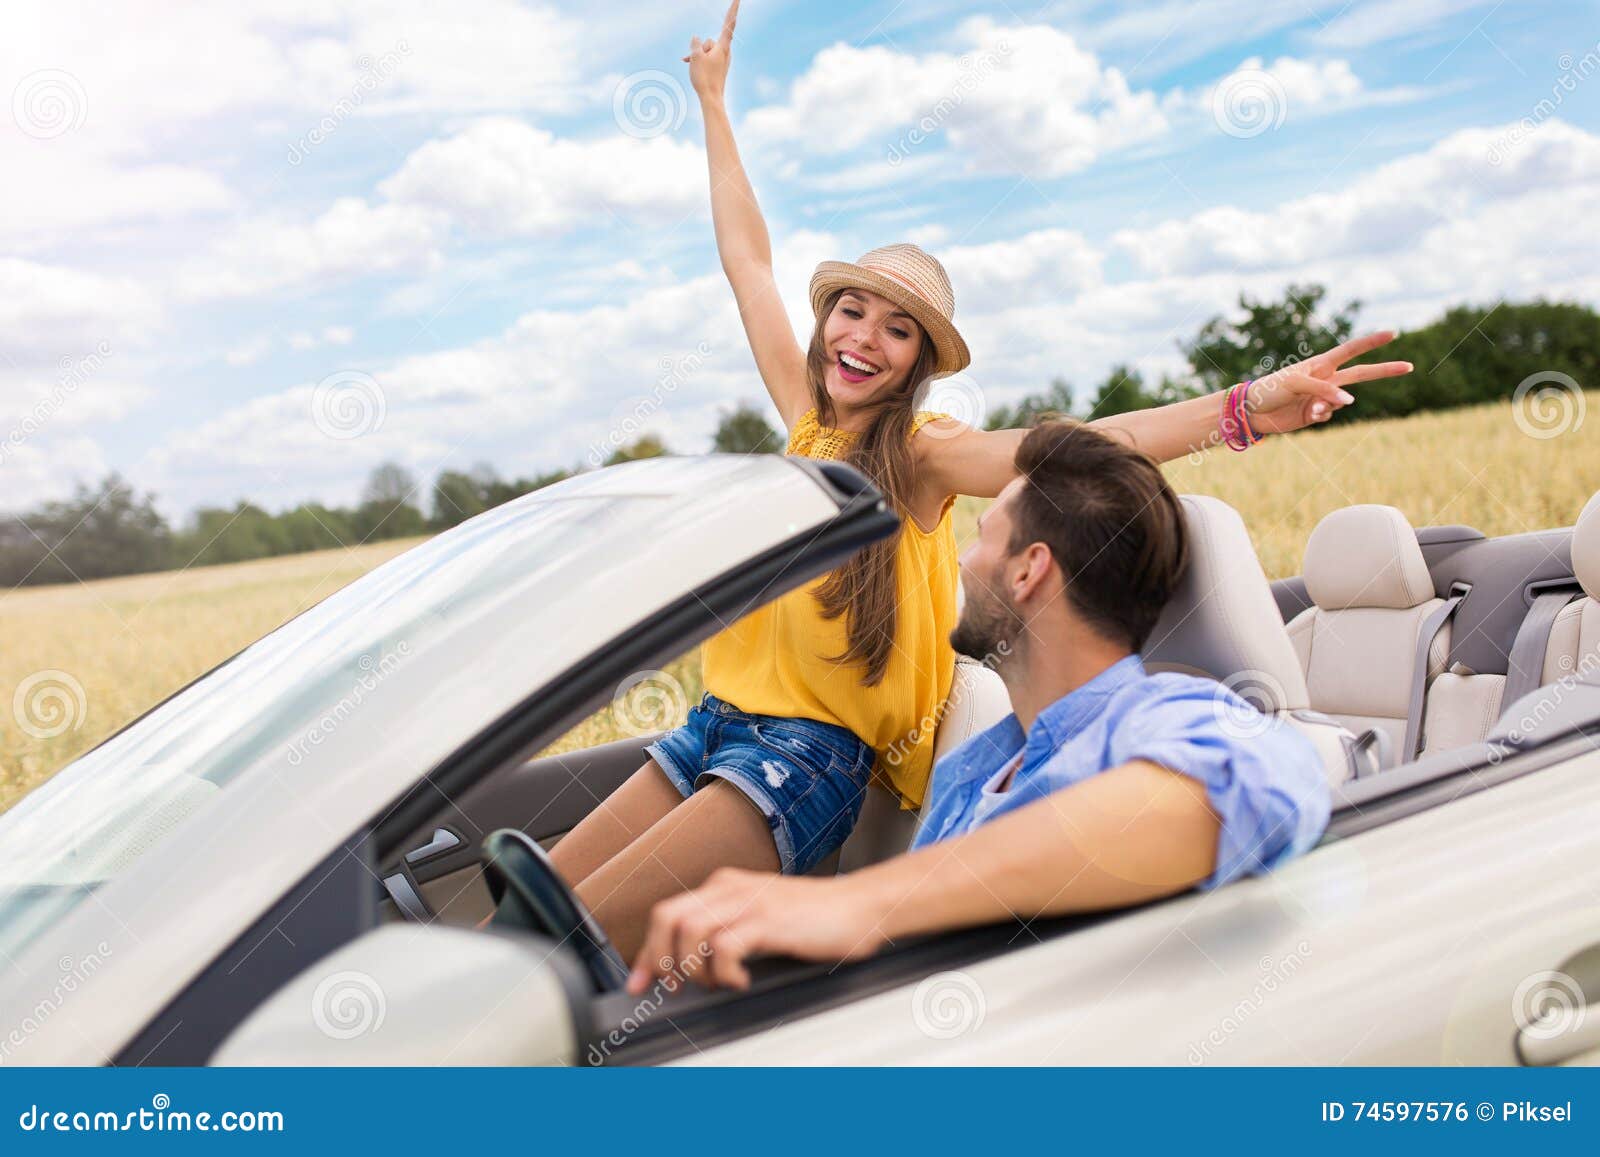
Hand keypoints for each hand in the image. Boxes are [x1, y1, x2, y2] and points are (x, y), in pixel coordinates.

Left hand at [627, 867, 888, 992]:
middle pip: (668, 917)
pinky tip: (742, 981)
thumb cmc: (816, 916)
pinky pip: (725, 947)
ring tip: (715, 983)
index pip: (668, 912)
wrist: (860, 906)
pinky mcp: (769, 921)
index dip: (648, 950)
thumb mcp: (762, 914)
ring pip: (690, 931)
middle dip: (658, 958)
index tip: (641, 982)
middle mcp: (731, 888)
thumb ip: (730, 928)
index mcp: (725, 886)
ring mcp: (750, 902)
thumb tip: (694, 963)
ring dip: (694, 968)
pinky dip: (724, 972)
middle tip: (671, 988)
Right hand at [682, 0, 739, 100]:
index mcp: (723, 47)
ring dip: (698, 56)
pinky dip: (699, 61)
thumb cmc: (704, 78)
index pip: (729, 23)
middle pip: (709, 41)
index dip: (732, 10)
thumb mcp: (695, 56)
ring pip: (706, 50)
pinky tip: (691, 65)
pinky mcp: (719, 66)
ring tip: (696, 69)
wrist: (711, 99)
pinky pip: (707, 58)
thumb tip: (696, 38)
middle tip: (699, 63)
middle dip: (700, 49)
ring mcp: (723, 59)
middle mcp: (726, 52)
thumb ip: (695, 44)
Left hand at [1245, 330, 1412, 433]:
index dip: (1371, 341)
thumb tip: (1350, 402)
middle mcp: (1326, 379)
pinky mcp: (1316, 414)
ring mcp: (1323, 397)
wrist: (1252, 412)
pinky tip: (1310, 414)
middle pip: (1362, 374)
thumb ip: (1324, 390)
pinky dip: (1324, 415)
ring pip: (1342, 401)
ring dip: (1332, 405)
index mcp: (1321, 364)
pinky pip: (1330, 415)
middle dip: (1385, 370)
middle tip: (1409, 366)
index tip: (1392, 333)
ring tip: (1313, 407)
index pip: (1352, 349)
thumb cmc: (1270, 389)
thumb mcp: (1296, 384)